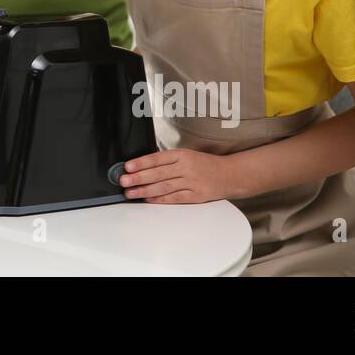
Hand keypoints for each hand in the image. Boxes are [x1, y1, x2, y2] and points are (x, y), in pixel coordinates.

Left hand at [118, 148, 239, 203]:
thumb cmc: (206, 164)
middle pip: (158, 173)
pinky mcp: (197, 196)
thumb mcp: (187, 155)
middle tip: (123, 181)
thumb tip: (144, 167)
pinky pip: (175, 198)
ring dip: (145, 190)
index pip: (157, 158)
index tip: (127, 167)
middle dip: (139, 178)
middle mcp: (186, 167)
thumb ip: (168, 161)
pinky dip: (160, 200)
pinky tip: (149, 200)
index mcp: (182, 155)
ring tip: (131, 193)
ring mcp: (192, 182)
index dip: (141, 163)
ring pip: (164, 187)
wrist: (231, 175)